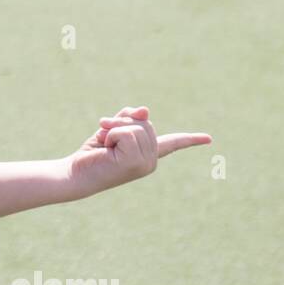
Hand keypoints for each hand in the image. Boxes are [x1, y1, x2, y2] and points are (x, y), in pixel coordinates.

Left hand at [66, 105, 211, 197]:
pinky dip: (111, 134)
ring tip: (104, 144)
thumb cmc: (91, 154)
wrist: (75, 174)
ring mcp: (146, 164)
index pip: (172, 144)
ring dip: (113, 129)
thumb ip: (129, 117)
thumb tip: (145, 110)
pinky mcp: (136, 163)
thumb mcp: (112, 129)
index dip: (190, 139)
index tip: (209, 139)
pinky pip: (126, 131)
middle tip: (104, 138)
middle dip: (120, 122)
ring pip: (135, 126)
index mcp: (147, 154)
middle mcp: (150, 161)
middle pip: (144, 122)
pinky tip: (105, 148)